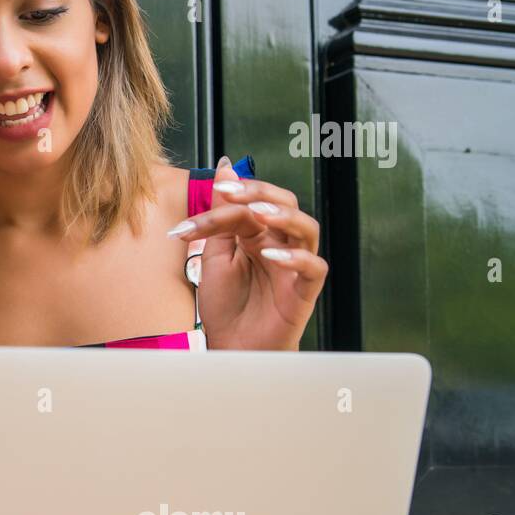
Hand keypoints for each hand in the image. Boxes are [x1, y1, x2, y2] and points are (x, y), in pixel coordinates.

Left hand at [168, 156, 327, 349]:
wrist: (231, 347)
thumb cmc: (226, 305)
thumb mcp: (215, 256)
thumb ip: (221, 217)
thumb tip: (224, 167)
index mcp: (257, 234)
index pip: (247, 205)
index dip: (225, 201)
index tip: (201, 205)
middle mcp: (279, 244)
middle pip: (285, 203)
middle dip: (259, 192)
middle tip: (232, 193)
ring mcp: (295, 266)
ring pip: (306, 228)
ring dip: (284, 216)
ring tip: (259, 214)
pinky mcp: (305, 291)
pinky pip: (314, 267)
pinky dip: (295, 258)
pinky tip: (272, 255)